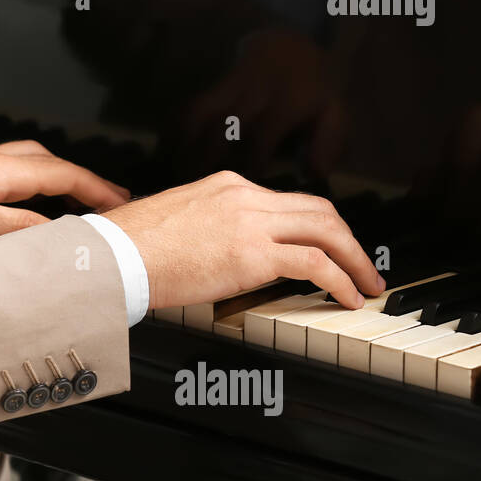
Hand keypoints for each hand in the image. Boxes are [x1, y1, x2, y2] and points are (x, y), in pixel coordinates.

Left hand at [0, 138, 129, 241]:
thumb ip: (13, 225)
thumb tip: (53, 231)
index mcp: (5, 170)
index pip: (66, 176)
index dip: (98, 190)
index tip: (123, 202)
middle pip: (56, 165)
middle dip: (87, 182)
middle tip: (111, 201)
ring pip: (37, 165)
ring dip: (63, 179)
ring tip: (81, 200)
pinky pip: (18, 171)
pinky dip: (39, 182)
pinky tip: (30, 198)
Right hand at [103, 170, 384, 308]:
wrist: (115, 254)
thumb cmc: (131, 246)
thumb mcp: (177, 220)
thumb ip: (209, 226)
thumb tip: (223, 251)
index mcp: (226, 184)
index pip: (287, 200)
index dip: (316, 225)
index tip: (327, 247)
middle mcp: (245, 195)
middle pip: (318, 209)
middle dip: (348, 238)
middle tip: (362, 265)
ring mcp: (252, 222)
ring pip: (327, 231)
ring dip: (355, 260)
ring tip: (366, 285)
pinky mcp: (253, 253)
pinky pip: (316, 264)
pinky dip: (341, 280)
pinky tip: (347, 296)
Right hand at [182, 29, 347, 178]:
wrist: (290, 47)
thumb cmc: (313, 92)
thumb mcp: (333, 114)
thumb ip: (327, 145)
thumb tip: (312, 175)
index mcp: (285, 104)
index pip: (263, 137)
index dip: (252, 165)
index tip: (247, 190)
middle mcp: (255, 95)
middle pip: (225, 128)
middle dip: (210, 160)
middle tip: (201, 191)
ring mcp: (231, 89)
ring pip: (203, 117)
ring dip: (187, 147)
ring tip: (178, 178)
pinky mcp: (214, 89)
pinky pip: (190, 109)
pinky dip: (175, 131)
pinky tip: (166, 155)